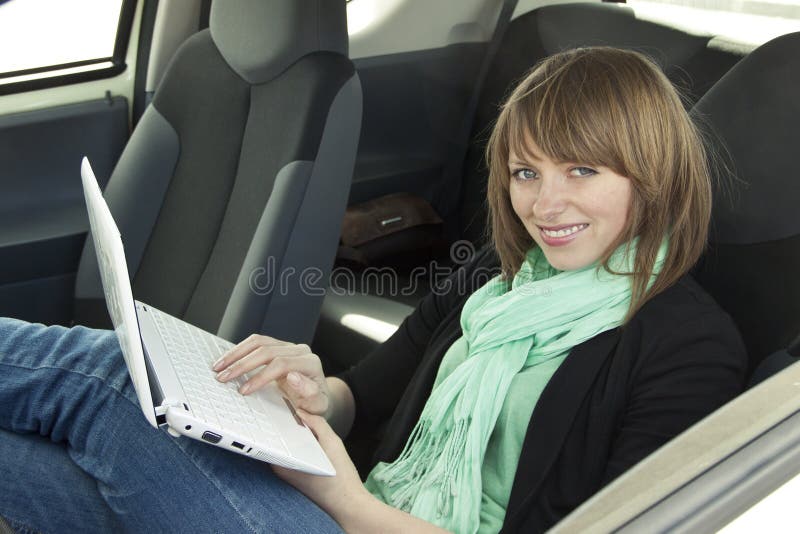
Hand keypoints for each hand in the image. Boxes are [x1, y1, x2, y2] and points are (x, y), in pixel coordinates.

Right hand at [213, 334, 330, 416]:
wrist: (316, 396)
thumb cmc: (316, 403)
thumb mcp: (318, 405)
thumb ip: (310, 392)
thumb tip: (293, 376)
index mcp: (310, 363)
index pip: (281, 364)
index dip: (260, 376)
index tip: (244, 390)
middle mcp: (299, 351)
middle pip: (267, 351)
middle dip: (242, 365)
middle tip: (224, 378)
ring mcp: (287, 347)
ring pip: (259, 342)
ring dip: (236, 354)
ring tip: (219, 367)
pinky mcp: (277, 347)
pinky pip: (256, 343)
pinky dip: (239, 350)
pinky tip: (227, 360)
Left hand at [272, 410, 370, 517]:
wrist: (348, 503)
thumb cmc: (339, 475)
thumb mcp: (331, 442)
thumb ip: (317, 424)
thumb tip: (301, 411)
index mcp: (283, 461)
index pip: (271, 434)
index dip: (275, 417)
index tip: (281, 403)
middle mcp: (281, 468)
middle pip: (278, 439)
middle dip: (285, 424)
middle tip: (293, 407)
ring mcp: (288, 473)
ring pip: (287, 446)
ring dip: (293, 434)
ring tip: (301, 418)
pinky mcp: (296, 476)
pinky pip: (294, 454)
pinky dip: (299, 444)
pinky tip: (310, 438)